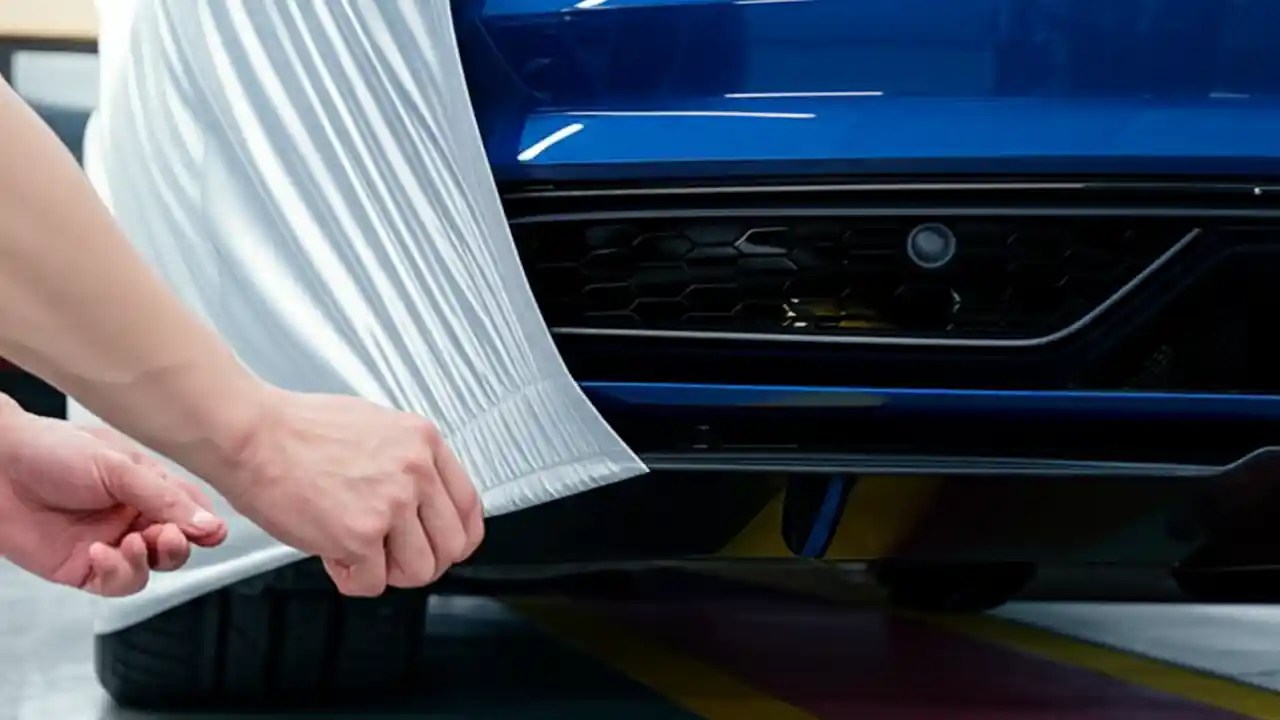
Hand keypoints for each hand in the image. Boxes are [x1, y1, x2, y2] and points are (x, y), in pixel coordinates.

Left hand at [0, 398, 226, 595]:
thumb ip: (165, 498)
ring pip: (149, 569)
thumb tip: (210, 525)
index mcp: (149, 487)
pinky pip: (115, 583)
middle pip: (176, 546)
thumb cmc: (53, 450)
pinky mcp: (82, 568)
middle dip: (178, 546)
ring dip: (148, 561)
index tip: (211, 532)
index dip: (205, 525)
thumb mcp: (118, 467)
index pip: (191, 511)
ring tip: (131, 543)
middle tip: (167, 536)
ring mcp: (109, 543)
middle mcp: (133, 517)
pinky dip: (117, 572)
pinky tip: (101, 552)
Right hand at [209, 389, 483, 596]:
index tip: (445, 547)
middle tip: (391, 558)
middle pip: (452, 546)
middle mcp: (416, 471)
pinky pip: (373, 583)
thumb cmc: (297, 430)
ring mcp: (391, 503)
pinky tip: (330, 554)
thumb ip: (407, 461)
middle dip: (422, 562)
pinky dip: (350, 579)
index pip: (469, 505)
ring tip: (356, 552)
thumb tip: (422, 500)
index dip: (458, 537)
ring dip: (388, 572)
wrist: (252, 435)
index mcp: (423, 441)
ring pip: (419, 570)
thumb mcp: (375, 426)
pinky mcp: (360, 535)